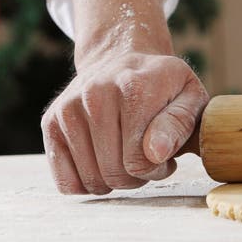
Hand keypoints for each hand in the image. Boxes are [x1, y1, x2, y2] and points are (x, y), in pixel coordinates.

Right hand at [41, 48, 208, 194]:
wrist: (121, 58)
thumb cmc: (162, 86)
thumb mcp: (190, 96)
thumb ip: (180, 123)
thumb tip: (155, 152)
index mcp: (133, 87)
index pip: (140, 161)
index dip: (158, 168)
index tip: (164, 153)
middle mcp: (95, 94)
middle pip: (114, 174)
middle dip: (136, 176)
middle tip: (145, 156)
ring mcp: (69, 108)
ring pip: (91, 181)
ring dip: (113, 180)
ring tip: (126, 156)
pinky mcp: (51, 122)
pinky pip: (66, 181)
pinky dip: (86, 183)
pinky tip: (101, 163)